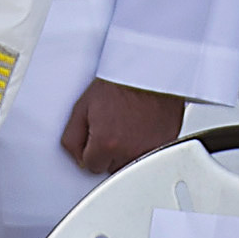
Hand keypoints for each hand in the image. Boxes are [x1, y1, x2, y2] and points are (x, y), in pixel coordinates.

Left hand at [60, 78, 186, 178]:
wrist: (148, 70)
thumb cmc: (119, 83)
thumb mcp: (82, 107)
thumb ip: (72, 138)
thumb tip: (77, 157)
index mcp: (106, 143)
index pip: (92, 166)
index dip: (93, 149)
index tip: (98, 135)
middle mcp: (130, 151)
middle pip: (112, 167)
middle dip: (110, 152)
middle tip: (114, 126)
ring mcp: (150, 149)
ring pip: (131, 163)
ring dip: (128, 151)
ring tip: (129, 125)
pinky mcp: (166, 143)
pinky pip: (151, 155)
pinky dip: (146, 145)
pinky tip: (142, 127)